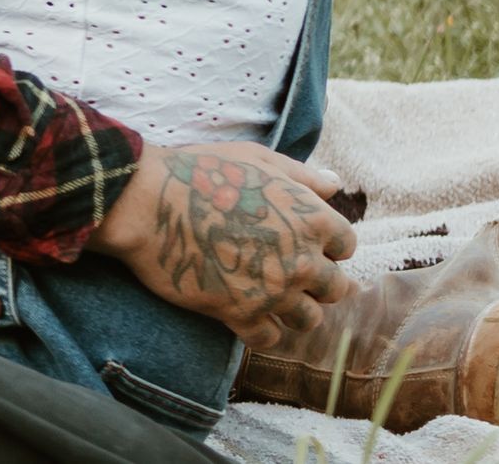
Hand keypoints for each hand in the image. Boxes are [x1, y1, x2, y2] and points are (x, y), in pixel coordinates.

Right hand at [88, 140, 356, 349]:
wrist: (151, 203)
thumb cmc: (204, 172)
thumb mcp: (259, 159)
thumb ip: (302, 175)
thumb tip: (334, 183)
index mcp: (313, 218)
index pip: (347, 244)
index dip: (330, 244)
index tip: (310, 242)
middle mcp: (303, 260)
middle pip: (335, 288)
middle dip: (320, 282)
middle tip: (294, 272)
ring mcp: (273, 292)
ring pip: (308, 319)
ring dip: (295, 309)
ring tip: (274, 296)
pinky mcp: (240, 315)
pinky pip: (270, 338)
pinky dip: (263, 330)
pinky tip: (248, 313)